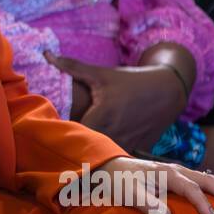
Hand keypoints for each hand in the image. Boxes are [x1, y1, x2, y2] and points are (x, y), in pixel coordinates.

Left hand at [44, 52, 185, 151]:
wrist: (167, 90)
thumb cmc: (130, 81)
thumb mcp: (101, 74)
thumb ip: (72, 67)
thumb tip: (46, 54)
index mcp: (102, 116)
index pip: (72, 133)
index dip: (60, 133)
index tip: (49, 129)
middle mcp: (114, 134)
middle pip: (86, 147)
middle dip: (73, 144)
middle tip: (58, 139)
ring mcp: (127, 145)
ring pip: (102, 155)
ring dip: (91, 152)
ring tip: (78, 146)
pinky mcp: (137, 151)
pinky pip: (118, 160)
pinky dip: (108, 157)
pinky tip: (99, 153)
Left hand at [94, 156, 213, 213]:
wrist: (112, 168)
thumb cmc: (120, 183)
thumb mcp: (129, 194)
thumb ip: (147, 205)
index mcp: (168, 174)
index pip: (191, 189)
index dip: (203, 204)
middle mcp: (178, 170)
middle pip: (209, 180)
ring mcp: (181, 172)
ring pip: (212, 180)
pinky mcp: (181, 178)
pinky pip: (207, 182)